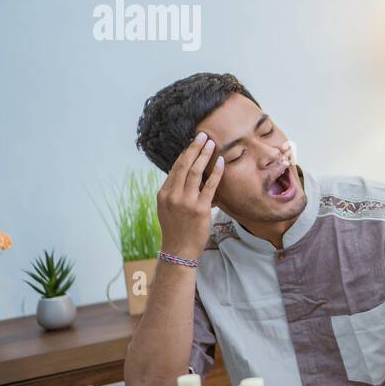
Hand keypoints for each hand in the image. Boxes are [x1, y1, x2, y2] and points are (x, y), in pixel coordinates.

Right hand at [155, 132, 224, 260]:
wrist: (178, 250)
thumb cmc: (176, 229)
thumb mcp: (168, 208)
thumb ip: (174, 192)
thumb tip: (184, 175)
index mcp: (164, 193)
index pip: (175, 168)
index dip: (185, 153)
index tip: (193, 143)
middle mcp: (173, 195)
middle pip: (184, 166)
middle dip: (194, 148)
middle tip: (202, 135)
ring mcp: (186, 202)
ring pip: (195, 172)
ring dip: (204, 155)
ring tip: (211, 143)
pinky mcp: (200, 209)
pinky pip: (210, 186)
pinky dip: (216, 172)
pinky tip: (221, 162)